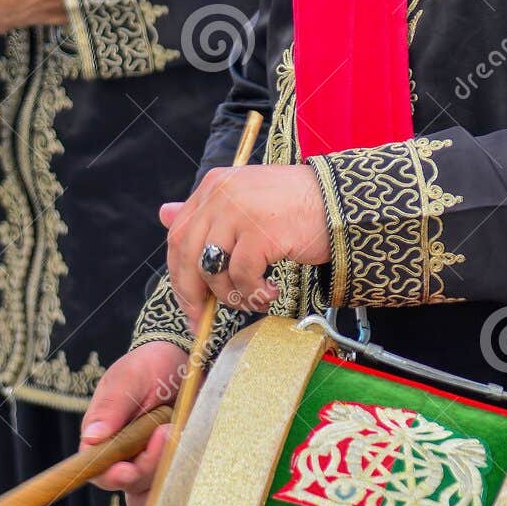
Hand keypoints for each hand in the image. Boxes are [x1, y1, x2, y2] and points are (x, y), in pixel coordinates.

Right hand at [81, 341, 189, 505]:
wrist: (185, 361)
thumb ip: (110, 408)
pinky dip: (185, 468)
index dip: (110, 477)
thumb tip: (90, 438)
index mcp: (102, 439)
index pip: (97, 472)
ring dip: (166, 468)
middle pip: (129, 485)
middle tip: (165, 431)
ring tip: (175, 429)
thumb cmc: (149, 366)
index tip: (126, 470)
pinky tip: (188, 437)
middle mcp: (124, 457)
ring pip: (153, 490)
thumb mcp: (128, 379)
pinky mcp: (176, 464)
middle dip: (146, 467)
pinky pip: (179, 483)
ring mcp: (152, 463)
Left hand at [165, 164, 330, 327]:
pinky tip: (271, 292)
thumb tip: (164, 214)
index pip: (179, 235)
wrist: (343, 203)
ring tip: (254, 297)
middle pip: (187, 255)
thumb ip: (207, 211)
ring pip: (213, 270)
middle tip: (203, 320)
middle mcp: (221, 195)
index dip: (179, 274)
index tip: (189, 303)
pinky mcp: (259, 234)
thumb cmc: (298, 206)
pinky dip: (254, 293)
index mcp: (214, 185)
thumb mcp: (246, 201)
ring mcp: (239, 213)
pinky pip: (242, 277)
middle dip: (194, 294)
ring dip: (231, 295)